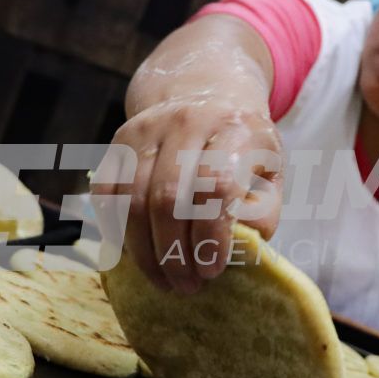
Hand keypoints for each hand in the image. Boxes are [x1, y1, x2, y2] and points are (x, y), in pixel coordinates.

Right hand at [92, 101, 282, 292]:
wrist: (207, 91)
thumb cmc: (243, 147)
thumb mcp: (271, 171)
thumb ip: (263, 210)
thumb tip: (242, 250)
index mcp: (235, 128)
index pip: (215, 186)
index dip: (211, 235)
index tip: (212, 271)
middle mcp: (187, 122)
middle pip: (168, 197)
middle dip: (175, 252)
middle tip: (187, 286)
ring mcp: (147, 128)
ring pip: (132, 199)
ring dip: (145, 252)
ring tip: (164, 281)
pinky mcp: (119, 141)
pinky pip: (107, 194)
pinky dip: (118, 232)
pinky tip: (137, 258)